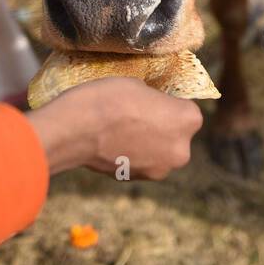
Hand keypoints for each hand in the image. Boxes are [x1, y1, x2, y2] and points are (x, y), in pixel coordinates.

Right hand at [29, 77, 202, 178]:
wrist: (75, 130)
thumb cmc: (108, 99)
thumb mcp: (138, 85)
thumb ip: (155, 100)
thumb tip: (153, 107)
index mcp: (188, 119)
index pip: (187, 109)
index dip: (169, 103)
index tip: (152, 100)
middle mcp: (181, 149)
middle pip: (177, 134)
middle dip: (162, 126)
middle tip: (137, 115)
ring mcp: (160, 169)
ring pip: (160, 151)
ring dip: (148, 142)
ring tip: (122, 129)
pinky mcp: (138, 179)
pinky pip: (142, 162)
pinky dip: (133, 154)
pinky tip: (114, 142)